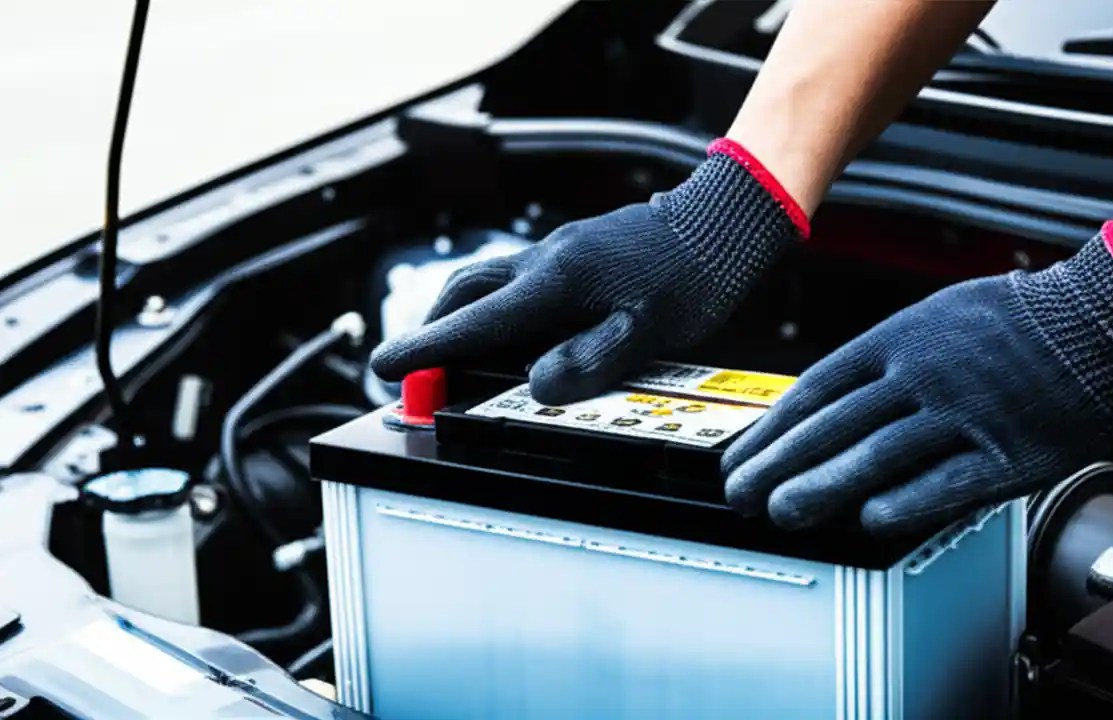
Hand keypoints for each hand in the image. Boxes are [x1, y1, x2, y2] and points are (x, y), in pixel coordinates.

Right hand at [369, 139, 809, 405]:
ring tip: (453, 357)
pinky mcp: (576, 254)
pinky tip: (515, 333)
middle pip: (466, 294)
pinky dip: (497, 309)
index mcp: (558, 281)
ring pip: (489, 283)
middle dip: (433, 330)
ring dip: (462, 317)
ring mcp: (559, 253)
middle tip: (414, 369)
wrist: (724, 221)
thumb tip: (536, 386)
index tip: (387, 367)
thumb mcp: (648, 330)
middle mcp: (547, 260)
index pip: (476, 322)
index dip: (428, 349)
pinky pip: (517, 280)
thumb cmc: (695, 276)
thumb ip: (590, 360)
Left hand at [722, 221, 1112, 536]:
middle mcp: (920, 374)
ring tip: (782, 512)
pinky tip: (865, 520)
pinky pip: (945, 483)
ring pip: (875, 456)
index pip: (814, 390)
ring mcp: (962, 413)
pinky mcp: (1006, 451)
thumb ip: (879, 361)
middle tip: (740, 493)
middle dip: (777, 464)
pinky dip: (901, 503)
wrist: (1101, 319)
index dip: (771, 430)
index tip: (740, 456)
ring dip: (821, 487)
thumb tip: (822, 403)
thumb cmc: (1012, 321)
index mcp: (897, 339)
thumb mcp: (932, 317)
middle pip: (832, 426)